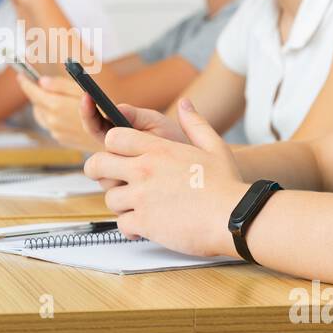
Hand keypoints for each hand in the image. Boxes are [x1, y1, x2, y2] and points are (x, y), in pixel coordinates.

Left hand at [17, 74, 119, 151]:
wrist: (112, 137)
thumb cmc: (102, 110)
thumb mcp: (82, 90)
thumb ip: (60, 86)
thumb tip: (42, 82)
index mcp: (56, 106)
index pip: (33, 92)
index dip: (25, 83)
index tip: (21, 75)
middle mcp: (52, 121)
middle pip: (36, 104)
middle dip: (36, 93)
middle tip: (39, 84)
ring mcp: (56, 132)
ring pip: (41, 116)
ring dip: (42, 106)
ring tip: (51, 97)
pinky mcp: (61, 139)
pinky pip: (50, 125)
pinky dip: (51, 116)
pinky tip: (62, 112)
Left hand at [83, 99, 245, 257]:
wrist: (235, 218)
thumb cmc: (227, 185)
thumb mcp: (214, 146)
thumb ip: (195, 124)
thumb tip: (185, 104)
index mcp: (158, 150)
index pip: (114, 138)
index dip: (111, 146)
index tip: (117, 155)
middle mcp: (144, 171)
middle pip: (98, 165)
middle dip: (97, 171)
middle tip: (107, 179)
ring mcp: (141, 197)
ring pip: (109, 198)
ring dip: (120, 204)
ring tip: (137, 207)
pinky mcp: (144, 223)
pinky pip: (121, 224)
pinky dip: (130, 228)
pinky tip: (143, 227)